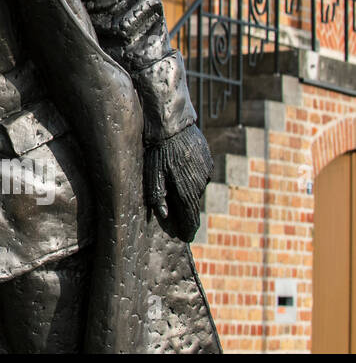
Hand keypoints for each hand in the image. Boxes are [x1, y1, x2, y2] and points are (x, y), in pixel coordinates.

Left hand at [144, 124, 213, 240]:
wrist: (172, 125)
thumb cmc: (157, 151)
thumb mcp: (152, 175)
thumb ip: (158, 197)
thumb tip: (164, 216)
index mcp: (188, 191)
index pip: (191, 219)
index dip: (188, 230)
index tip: (186, 237)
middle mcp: (201, 184)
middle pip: (192, 203)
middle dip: (184, 208)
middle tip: (173, 209)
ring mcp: (207, 171)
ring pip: (196, 187)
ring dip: (186, 188)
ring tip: (172, 181)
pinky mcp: (208, 160)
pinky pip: (200, 174)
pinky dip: (191, 176)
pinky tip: (178, 168)